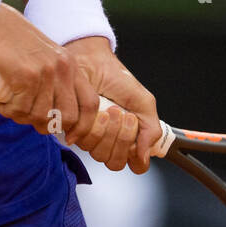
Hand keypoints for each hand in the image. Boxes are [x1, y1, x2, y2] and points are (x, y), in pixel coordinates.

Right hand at [0, 5, 100, 140]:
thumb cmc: (12, 44)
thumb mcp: (43, 59)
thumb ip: (53, 81)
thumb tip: (56, 119)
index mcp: (71, 65)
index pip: (90, 103)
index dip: (83, 127)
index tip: (70, 137)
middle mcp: (63, 68)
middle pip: (67, 117)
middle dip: (47, 126)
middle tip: (28, 118)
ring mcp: (46, 71)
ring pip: (41, 116)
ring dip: (21, 118)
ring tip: (9, 106)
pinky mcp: (26, 75)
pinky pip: (21, 109)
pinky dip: (7, 111)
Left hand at [62, 36, 161, 174]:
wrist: (94, 61)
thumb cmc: (118, 79)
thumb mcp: (143, 102)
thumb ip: (151, 130)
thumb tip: (145, 156)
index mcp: (129, 138)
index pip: (134, 165)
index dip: (136, 157)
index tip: (138, 138)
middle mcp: (109, 141)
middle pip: (115, 162)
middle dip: (122, 139)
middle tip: (125, 115)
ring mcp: (91, 137)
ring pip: (99, 154)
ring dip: (108, 131)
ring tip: (112, 109)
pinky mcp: (74, 130)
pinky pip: (84, 141)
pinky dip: (94, 126)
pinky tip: (98, 109)